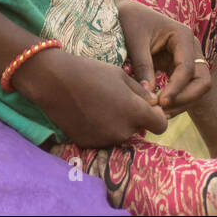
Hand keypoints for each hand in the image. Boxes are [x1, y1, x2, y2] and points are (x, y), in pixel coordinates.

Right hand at [13, 48, 167, 146]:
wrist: (55, 82)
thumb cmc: (91, 73)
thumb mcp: (121, 76)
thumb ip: (141, 92)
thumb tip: (154, 103)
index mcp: (135, 112)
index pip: (161, 126)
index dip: (157, 116)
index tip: (148, 107)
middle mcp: (122, 131)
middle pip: (139, 129)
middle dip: (135, 118)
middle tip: (118, 100)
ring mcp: (105, 140)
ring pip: (121, 134)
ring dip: (118, 124)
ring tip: (102, 105)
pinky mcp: (88, 144)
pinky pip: (103, 138)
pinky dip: (101, 129)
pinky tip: (89, 113)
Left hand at [115, 0, 210, 112]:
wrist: (125, 13)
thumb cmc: (130, 21)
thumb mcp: (135, 42)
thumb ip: (143, 67)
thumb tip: (149, 97)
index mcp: (183, 36)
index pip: (187, 68)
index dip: (176, 88)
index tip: (159, 103)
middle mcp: (191, 47)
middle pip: (202, 81)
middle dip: (185, 99)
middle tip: (162, 111)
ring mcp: (187, 58)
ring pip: (197, 88)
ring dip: (181, 103)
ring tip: (159, 114)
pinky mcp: (178, 68)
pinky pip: (184, 89)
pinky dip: (175, 101)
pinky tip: (159, 111)